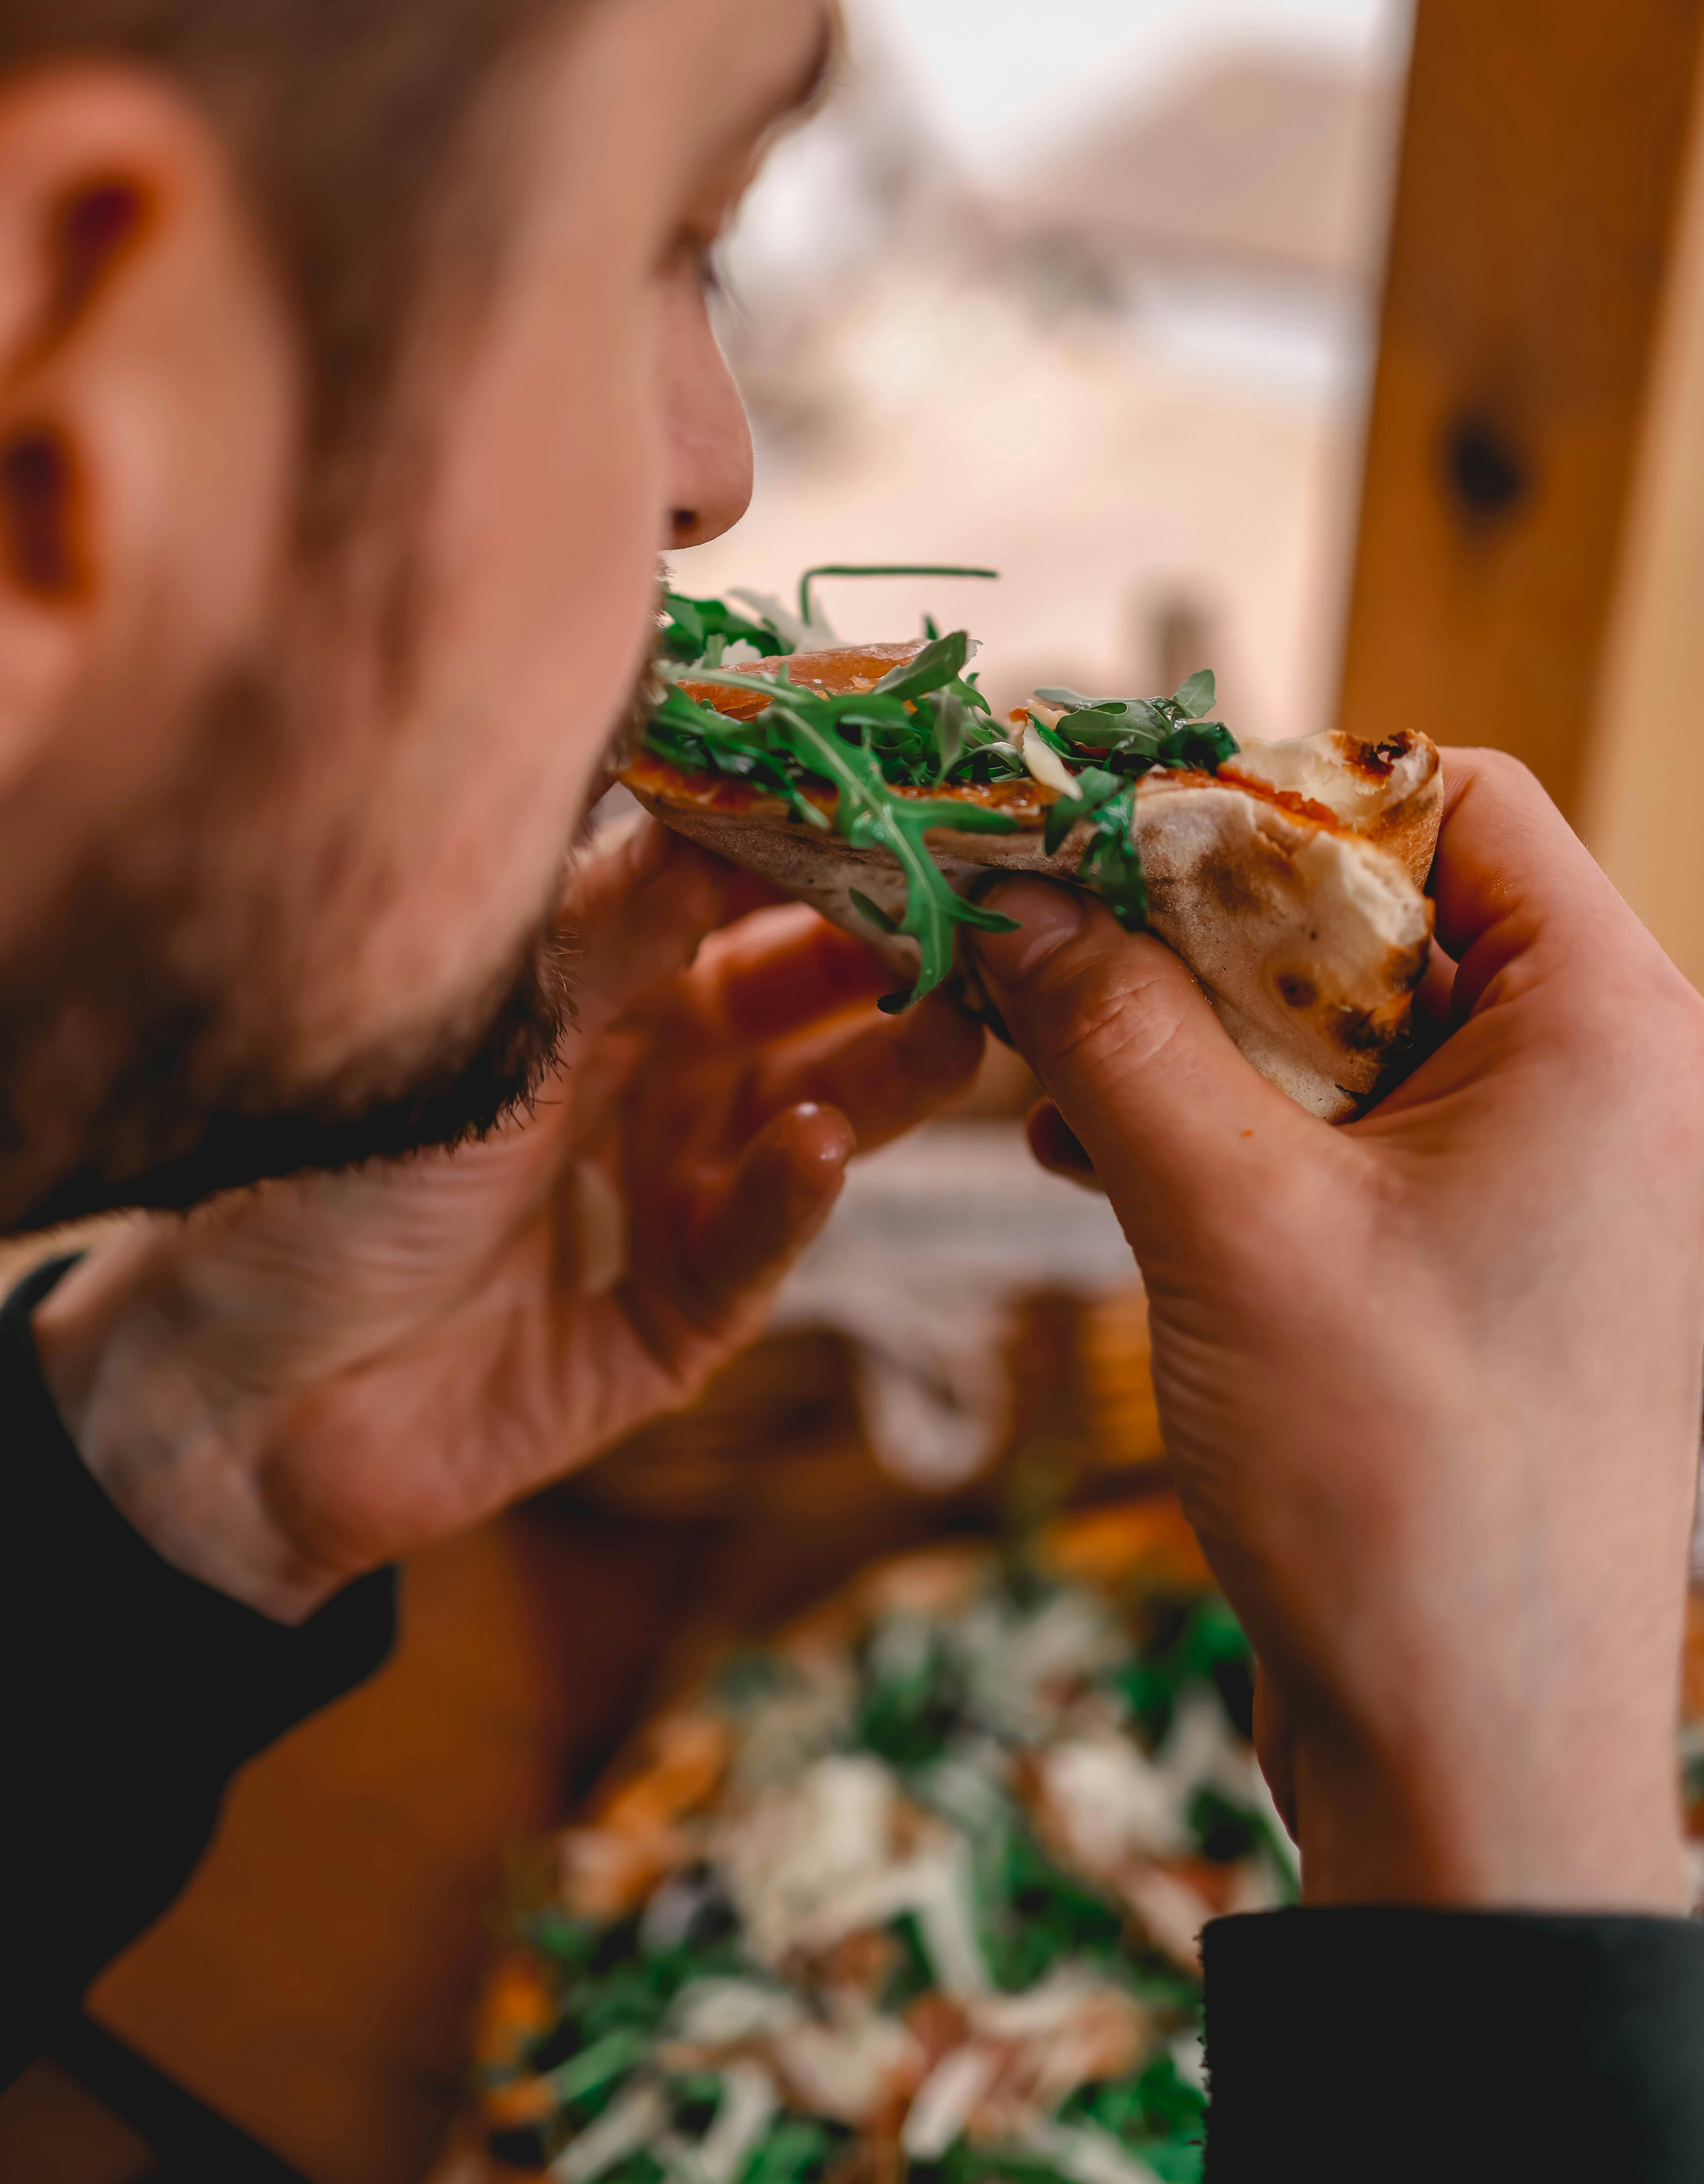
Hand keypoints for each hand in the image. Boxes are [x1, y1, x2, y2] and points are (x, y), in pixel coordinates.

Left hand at [34, 820, 980, 1620]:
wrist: (243, 1391)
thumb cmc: (330, 1181)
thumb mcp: (477, 1031)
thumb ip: (610, 931)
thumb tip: (718, 792)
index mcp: (604, 987)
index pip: (737, 892)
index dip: (818, 844)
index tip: (906, 794)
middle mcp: (657, 1075)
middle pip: (803, 996)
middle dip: (888, 951)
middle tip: (980, 910)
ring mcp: (680, 1194)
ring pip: (817, 1112)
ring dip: (887, 1069)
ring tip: (954, 1025)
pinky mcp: (680, 1316)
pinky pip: (751, 1242)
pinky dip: (789, 1195)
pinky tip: (823, 1144)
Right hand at [975, 752, 1703, 1912]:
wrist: (1473, 1758)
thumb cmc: (1399, 1487)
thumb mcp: (1232, 1223)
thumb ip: (1118, 1032)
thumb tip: (1010, 891)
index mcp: (1602, 1024)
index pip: (1451, 798)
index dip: (1274, 791)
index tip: (1107, 827)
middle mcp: (1592, 1077)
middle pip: (1381, 903)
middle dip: (1196, 917)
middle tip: (1037, 935)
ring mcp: (1535, 1172)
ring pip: (1338, 1017)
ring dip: (1186, 1024)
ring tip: (1041, 1055)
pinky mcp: (1468, 1255)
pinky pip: (1335, 1125)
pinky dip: (1217, 1117)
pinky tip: (1087, 1146)